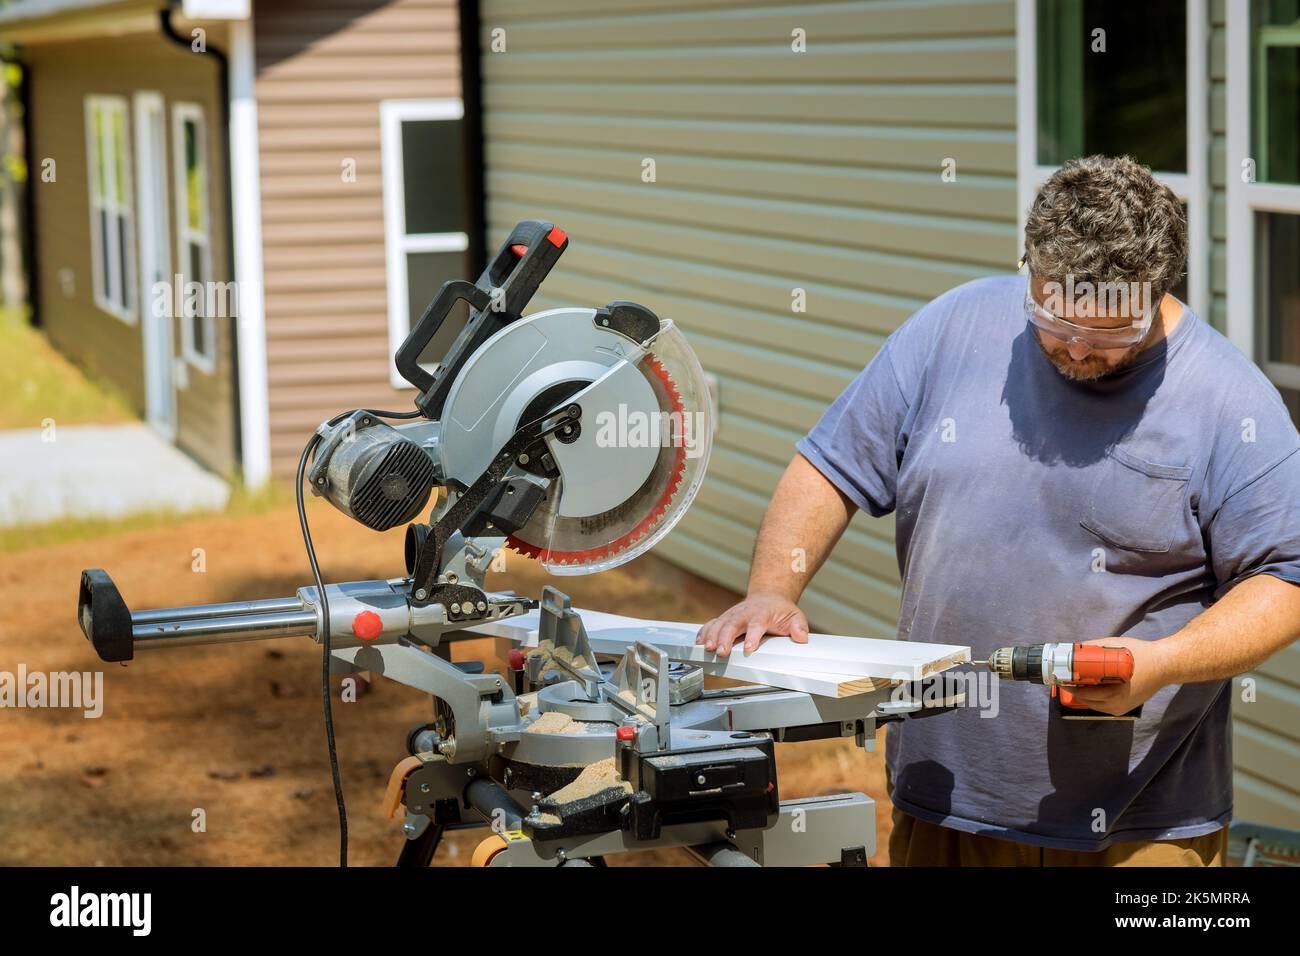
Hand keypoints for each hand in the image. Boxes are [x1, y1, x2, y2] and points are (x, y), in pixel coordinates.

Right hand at [695, 592, 809, 656]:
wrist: (768, 595)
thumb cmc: (780, 609)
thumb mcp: (794, 616)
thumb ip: (798, 627)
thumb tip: (801, 637)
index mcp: (762, 613)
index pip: (757, 624)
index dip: (752, 635)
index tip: (748, 648)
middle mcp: (745, 613)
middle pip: (733, 624)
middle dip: (725, 637)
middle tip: (721, 651)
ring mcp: (733, 615)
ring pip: (719, 623)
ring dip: (712, 636)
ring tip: (707, 648)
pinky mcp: (725, 618)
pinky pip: (712, 624)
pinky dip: (704, 632)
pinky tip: (699, 642)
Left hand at [1064, 636, 1176, 715]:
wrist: (1165, 665)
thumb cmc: (1141, 655)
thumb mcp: (1115, 646)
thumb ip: (1094, 648)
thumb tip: (1074, 648)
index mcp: (1113, 693)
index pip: (1083, 692)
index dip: (1069, 685)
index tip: (1059, 678)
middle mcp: (1117, 704)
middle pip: (1086, 700)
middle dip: (1074, 690)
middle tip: (1064, 679)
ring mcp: (1122, 708)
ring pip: (1094, 704)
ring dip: (1083, 694)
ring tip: (1074, 682)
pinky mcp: (1126, 708)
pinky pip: (1104, 705)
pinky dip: (1095, 697)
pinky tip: (1089, 687)